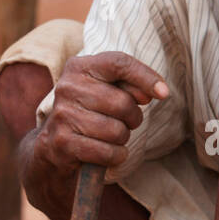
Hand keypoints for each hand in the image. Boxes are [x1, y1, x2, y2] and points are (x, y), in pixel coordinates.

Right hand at [37, 50, 168, 172]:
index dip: (145, 77)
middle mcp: (67, 87)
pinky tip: (108, 152)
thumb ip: (131, 85)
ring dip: (123, 139)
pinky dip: (115, 156)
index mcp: (79, 67)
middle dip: (134, 118)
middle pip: (122, 103)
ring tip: (112, 136)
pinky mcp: (62, 143)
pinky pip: (107, 152)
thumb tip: (156, 91)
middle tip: (127, 122)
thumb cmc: (91, 113)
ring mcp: (62, 115)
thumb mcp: (107, 90)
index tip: (163, 93)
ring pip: (116, 131)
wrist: (54, 146)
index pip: (119, 63)